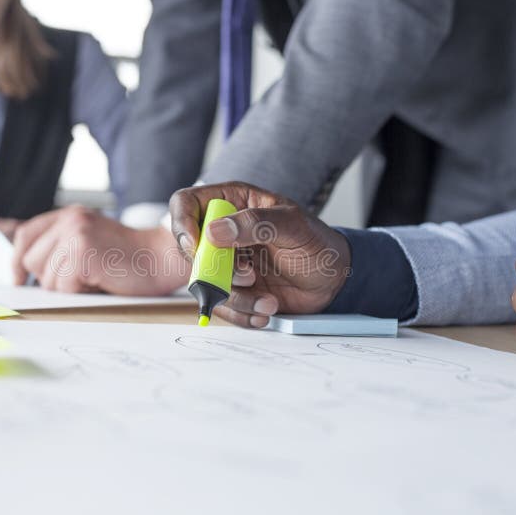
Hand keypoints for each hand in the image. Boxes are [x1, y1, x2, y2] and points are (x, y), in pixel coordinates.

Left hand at [12, 205, 188, 294]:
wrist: (161, 257)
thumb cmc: (130, 258)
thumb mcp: (89, 241)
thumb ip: (61, 246)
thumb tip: (25, 272)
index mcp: (69, 215)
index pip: (25, 236)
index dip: (18, 260)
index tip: (19, 279)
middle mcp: (69, 220)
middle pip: (31, 261)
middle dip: (51, 278)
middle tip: (82, 278)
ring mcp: (74, 234)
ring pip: (48, 279)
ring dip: (69, 288)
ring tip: (95, 277)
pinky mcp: (81, 253)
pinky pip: (64, 287)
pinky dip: (81, 292)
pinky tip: (100, 281)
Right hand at [169, 182, 350, 327]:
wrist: (333, 279)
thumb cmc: (316, 243)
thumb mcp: (293, 225)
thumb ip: (256, 223)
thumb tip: (215, 232)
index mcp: (233, 202)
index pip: (186, 203)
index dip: (182, 224)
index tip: (196, 247)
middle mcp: (223, 231)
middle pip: (190, 250)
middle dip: (215, 271)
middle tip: (249, 277)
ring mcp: (225, 262)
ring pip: (204, 283)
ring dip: (236, 298)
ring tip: (269, 301)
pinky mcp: (232, 289)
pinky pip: (220, 306)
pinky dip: (242, 314)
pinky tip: (266, 310)